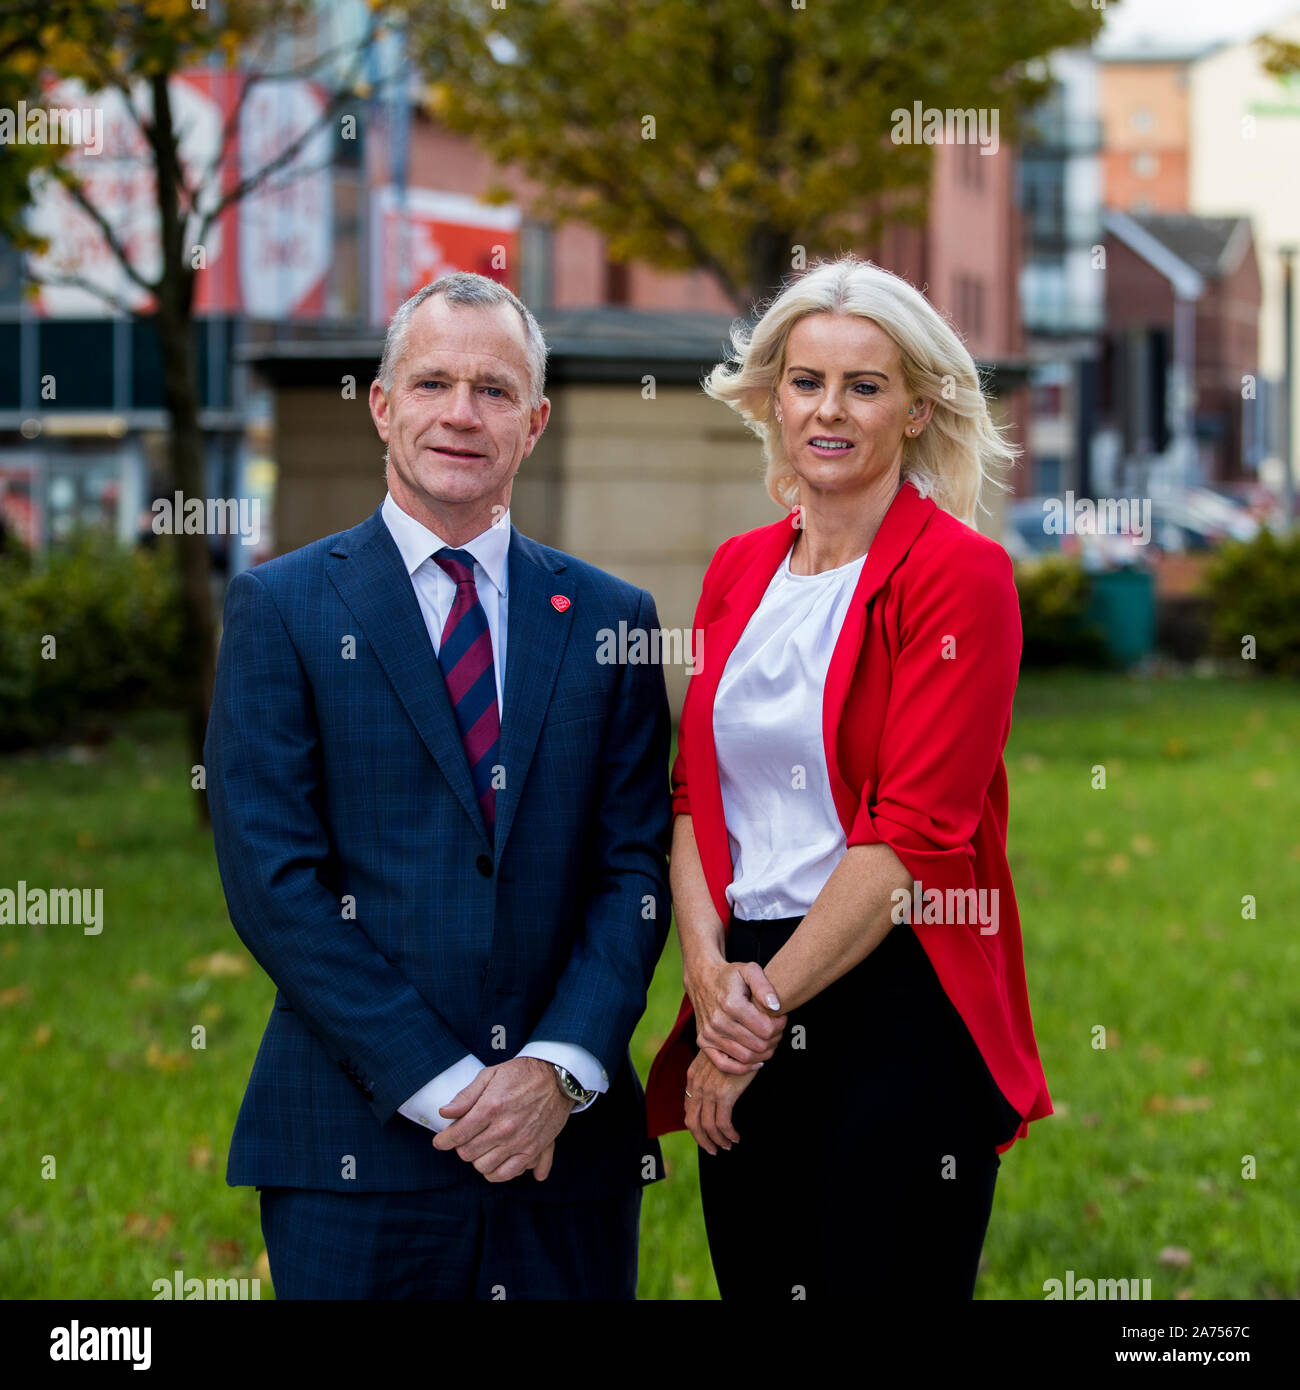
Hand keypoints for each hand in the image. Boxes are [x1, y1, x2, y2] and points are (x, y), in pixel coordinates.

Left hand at [432, 1057, 572, 1181]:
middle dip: (461, 1147)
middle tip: (465, 1139)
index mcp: (490, 1107)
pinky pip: (507, 1173)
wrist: (558, 1078)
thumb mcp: (490, 1075)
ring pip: (485, 1167)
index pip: (457, 1135)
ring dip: (478, 1160)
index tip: (440, 1141)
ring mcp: (519, 1142)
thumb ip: (466, 1096)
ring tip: (481, 1148)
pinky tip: (495, 1161)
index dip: (443, 1141)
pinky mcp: (533, 1150)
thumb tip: (444, 1112)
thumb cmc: (522, 1073)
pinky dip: (497, 1172)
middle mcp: (504, 1128)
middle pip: (468, 1154)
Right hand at [684, 956, 785, 1073]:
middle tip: (777, 1030)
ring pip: (746, 1057)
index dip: (780, 1026)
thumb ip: (765, 987)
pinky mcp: (703, 1042)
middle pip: (758, 1045)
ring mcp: (709, 1034)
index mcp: (731, 1003)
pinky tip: (755, 1061)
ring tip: (767, 1040)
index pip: (766, 1029)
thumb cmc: (730, 976)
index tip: (781, 1018)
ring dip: (763, 1053)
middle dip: (774, 1039)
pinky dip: (743, 1068)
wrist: (702, 979)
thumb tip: (776, 1008)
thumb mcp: (750, 970)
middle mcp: (718, 1021)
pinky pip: (725, 1065)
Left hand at [685, 1049, 757, 1154]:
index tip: (706, 1135)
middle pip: (692, 1122)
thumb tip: (714, 1092)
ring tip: (728, 1145)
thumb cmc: (735, 1047)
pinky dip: (728, 1134)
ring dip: (717, 1140)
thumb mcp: (716, 1058)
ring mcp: (709, 1090)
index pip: (688, 1108)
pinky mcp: (724, 1094)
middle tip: (713, 1150)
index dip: (695, 1126)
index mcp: (693, 1076)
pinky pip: (722, 1123)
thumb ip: (710, 1074)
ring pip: (707, 1126)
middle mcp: (697, 1085)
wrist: (745, 1037)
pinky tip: (735, 1137)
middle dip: (702, 1140)